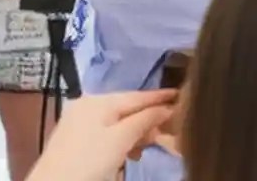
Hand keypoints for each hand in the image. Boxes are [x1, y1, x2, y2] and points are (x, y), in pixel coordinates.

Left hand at [27, 89, 176, 180]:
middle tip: (169, 130)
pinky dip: (121, 140)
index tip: (182, 95)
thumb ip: (145, 120)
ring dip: (136, 132)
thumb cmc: (88, 162)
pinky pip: (106, 132)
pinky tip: (128, 153)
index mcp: (98, 101)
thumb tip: (167, 108)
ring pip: (117, 122)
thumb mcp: (121, 140)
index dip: (161, 97)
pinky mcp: (74, 140)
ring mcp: (79, 122)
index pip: (137, 96)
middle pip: (127, 108)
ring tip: (148, 146)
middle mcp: (87, 106)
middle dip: (148, 119)